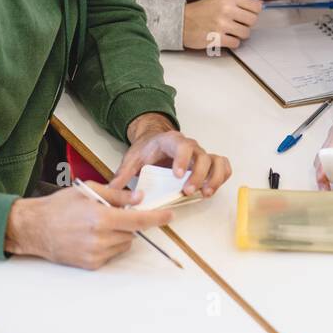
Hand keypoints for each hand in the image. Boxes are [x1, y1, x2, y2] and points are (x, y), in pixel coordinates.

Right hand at [4, 182, 172, 269]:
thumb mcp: (88, 191)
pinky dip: (108, 245)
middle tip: (110, 214)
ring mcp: (95, 254)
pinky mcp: (90, 264)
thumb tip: (139, 198)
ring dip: (118, 235)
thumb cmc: (59, 206)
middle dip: (128, 222)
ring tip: (96, 225)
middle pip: (131, 232)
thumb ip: (117, 195)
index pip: (137, 220)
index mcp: (101, 217)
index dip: (156, 218)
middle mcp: (99, 238)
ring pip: (123, 244)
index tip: (169, 216)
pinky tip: (90, 236)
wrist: (34, 228)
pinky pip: (111, 254)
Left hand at [111, 114, 231, 198]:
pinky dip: (222, 176)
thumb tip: (110, 190)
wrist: (155, 139)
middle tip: (188, 191)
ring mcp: (200, 154)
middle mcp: (190, 146)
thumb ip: (123, 174)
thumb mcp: (133, 159)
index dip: (183, 160)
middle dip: (198, 176)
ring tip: (205, 193)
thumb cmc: (147, 149)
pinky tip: (212, 188)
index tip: (178, 175)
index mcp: (171, 141)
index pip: (182, 146)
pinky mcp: (207, 162)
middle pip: (203, 157)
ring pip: (216, 161)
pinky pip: (222, 165)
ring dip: (214, 178)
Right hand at [183, 0, 261, 49]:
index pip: (256, 6)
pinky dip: (231, 43)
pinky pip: (236, 43)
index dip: (254, 12)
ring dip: (239, 35)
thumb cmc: (201, 11)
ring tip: (229, 32)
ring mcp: (222, 24)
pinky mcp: (217, 38)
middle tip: (236, 25)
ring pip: (246, 33)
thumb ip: (239, 2)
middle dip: (246, 25)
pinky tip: (223, 38)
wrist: (181, 21)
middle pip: (253, 20)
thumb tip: (261, 4)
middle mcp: (226, 9)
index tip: (247, 15)